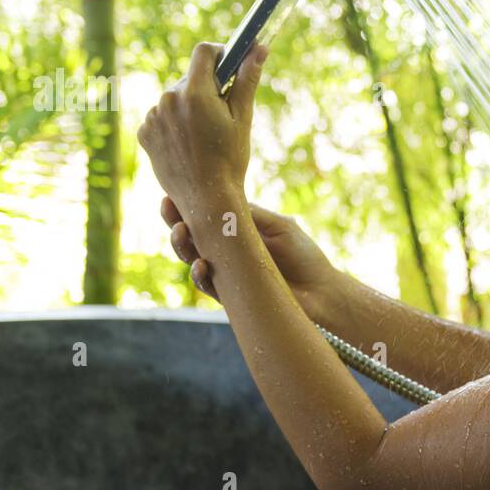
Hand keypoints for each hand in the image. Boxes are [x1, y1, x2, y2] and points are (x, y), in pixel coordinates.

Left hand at [137, 41, 266, 211]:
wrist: (207, 200)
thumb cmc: (231, 160)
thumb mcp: (243, 118)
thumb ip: (247, 79)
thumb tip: (259, 47)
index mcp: (195, 92)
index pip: (203, 52)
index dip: (219, 53)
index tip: (228, 64)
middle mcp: (168, 99)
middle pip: (190, 77)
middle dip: (206, 88)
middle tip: (221, 114)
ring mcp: (153, 117)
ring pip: (175, 98)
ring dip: (189, 107)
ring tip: (203, 136)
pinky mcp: (144, 133)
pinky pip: (161, 117)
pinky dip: (174, 124)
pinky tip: (187, 145)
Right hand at [160, 196, 336, 316]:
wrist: (321, 292)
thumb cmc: (303, 255)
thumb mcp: (279, 225)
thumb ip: (251, 214)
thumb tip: (220, 196)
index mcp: (236, 231)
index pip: (204, 216)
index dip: (186, 206)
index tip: (172, 192)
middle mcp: (226, 252)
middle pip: (191, 236)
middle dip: (175, 222)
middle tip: (168, 209)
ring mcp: (226, 274)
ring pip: (192, 260)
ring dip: (182, 246)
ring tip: (181, 232)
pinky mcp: (231, 297)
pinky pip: (209, 286)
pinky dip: (200, 276)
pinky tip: (200, 265)